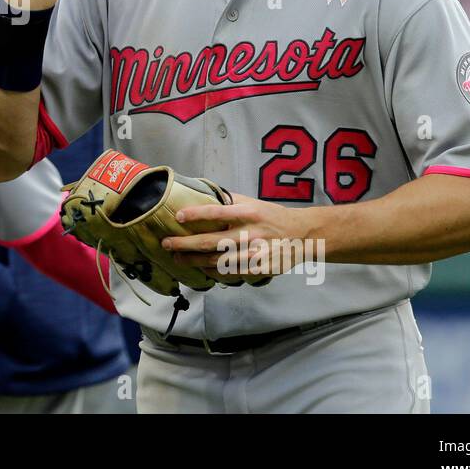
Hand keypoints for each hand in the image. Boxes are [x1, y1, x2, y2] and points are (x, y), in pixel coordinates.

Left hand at [160, 193, 316, 278]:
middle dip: (186, 244)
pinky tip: (201, 270)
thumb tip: (201, 195)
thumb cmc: (271, 216)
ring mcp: (255, 254)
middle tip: (167, 244)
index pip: (218, 213)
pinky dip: (213, 273)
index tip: (178, 217)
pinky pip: (231, 273)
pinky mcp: (260, 269)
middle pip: (212, 242)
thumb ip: (229, 201)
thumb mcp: (253, 202)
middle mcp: (251, 233)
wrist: (302, 235)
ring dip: (195, 262)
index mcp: (249, 213)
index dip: (196, 214)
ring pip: (218, 262)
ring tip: (178, 259)